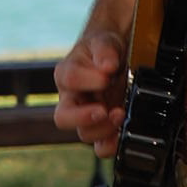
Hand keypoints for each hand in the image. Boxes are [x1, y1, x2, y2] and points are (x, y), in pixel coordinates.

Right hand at [53, 28, 126, 157]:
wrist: (116, 56)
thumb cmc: (104, 48)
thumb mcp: (104, 40)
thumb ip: (105, 49)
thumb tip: (107, 66)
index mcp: (66, 74)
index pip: (69, 79)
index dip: (87, 80)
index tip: (106, 76)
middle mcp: (71, 99)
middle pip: (63, 117)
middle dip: (84, 117)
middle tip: (103, 110)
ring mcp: (86, 116)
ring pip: (84, 134)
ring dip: (104, 128)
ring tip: (121, 114)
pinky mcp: (102, 128)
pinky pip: (100, 146)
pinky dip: (111, 145)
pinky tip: (122, 135)